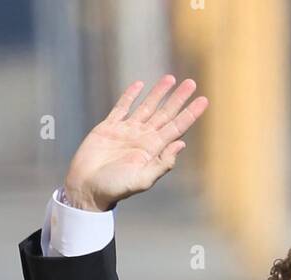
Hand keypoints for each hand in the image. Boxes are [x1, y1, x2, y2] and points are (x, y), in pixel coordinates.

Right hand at [62, 74, 208, 211]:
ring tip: (171, 79)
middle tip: (192, 83)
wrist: (87, 188)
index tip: (203, 100)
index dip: (190, 114)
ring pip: (147, 107)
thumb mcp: (142, 179)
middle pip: (165, 113)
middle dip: (178, 99)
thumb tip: (181, 143)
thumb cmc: (115, 188)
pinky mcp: (108, 128)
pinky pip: (122, 107)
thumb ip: (162, 163)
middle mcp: (142, 138)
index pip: (176, 128)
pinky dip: (130, 95)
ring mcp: (126, 131)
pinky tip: (140, 85)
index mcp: (153, 150)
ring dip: (159, 93)